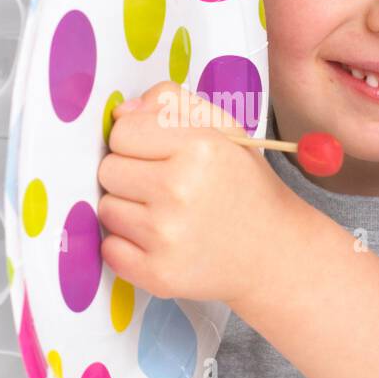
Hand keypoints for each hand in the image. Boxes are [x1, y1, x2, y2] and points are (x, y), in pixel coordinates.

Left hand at [97, 80, 288, 304]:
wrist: (272, 251)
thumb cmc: (243, 185)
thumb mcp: (223, 129)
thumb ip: (172, 103)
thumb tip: (121, 113)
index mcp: (199, 147)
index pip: (122, 132)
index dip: (136, 140)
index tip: (157, 153)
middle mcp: (181, 190)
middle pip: (108, 170)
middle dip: (129, 173)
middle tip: (162, 184)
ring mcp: (167, 237)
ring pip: (106, 209)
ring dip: (128, 209)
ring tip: (164, 213)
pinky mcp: (158, 274)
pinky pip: (109, 249)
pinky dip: (127, 246)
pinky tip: (158, 240)